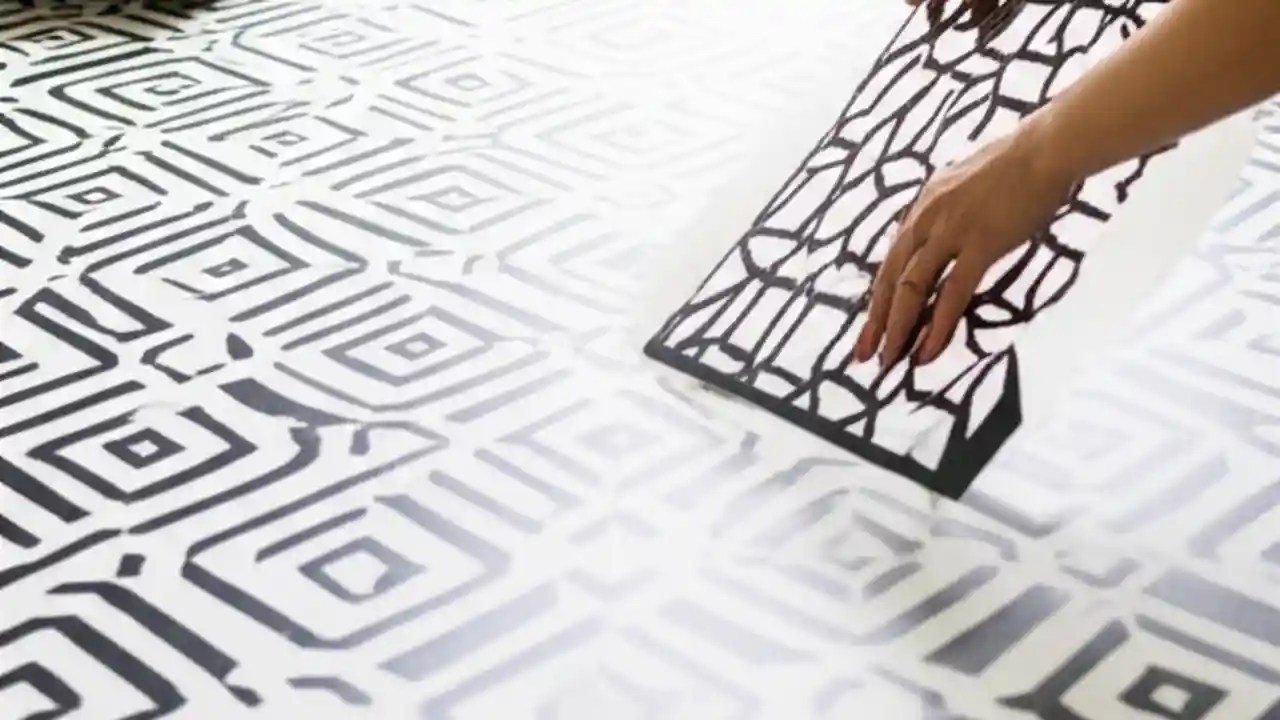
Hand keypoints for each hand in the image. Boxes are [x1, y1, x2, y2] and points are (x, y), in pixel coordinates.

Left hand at [852, 115, 1078, 366]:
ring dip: (898, 329)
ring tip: (889, 362)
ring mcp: (950, 231)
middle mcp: (926, 219)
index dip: (878, 296)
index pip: (892, 260)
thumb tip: (944, 239)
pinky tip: (926, 351)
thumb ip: (948, 213)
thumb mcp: (965, 186)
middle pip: (891, 278)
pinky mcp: (980, 244)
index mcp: (923, 206)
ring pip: (911, 289)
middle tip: (865, 354)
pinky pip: (952, 294)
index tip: (870, 326)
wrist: (1046, 149)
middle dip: (876, 320)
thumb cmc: (1017, 167)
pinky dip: (937, 326)